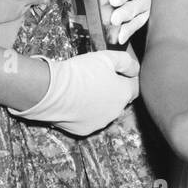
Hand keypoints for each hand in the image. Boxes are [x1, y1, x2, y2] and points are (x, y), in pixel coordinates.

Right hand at [9, 50, 139, 136]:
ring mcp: (101, 122)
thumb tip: (134, 69)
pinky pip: (89, 119)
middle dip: (112, 90)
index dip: (126, 78)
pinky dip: (85, 112)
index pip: (134, 87)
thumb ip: (126, 62)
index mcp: (124, 93)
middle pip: (119, 99)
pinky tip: (75, 101)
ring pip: (105, 110)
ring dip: (99, 102)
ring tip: (83, 89)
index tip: (115, 71)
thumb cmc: (81, 72)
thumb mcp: (107, 57)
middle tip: (97, 78)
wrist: (53, 90)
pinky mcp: (85, 130)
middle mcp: (116, 111)